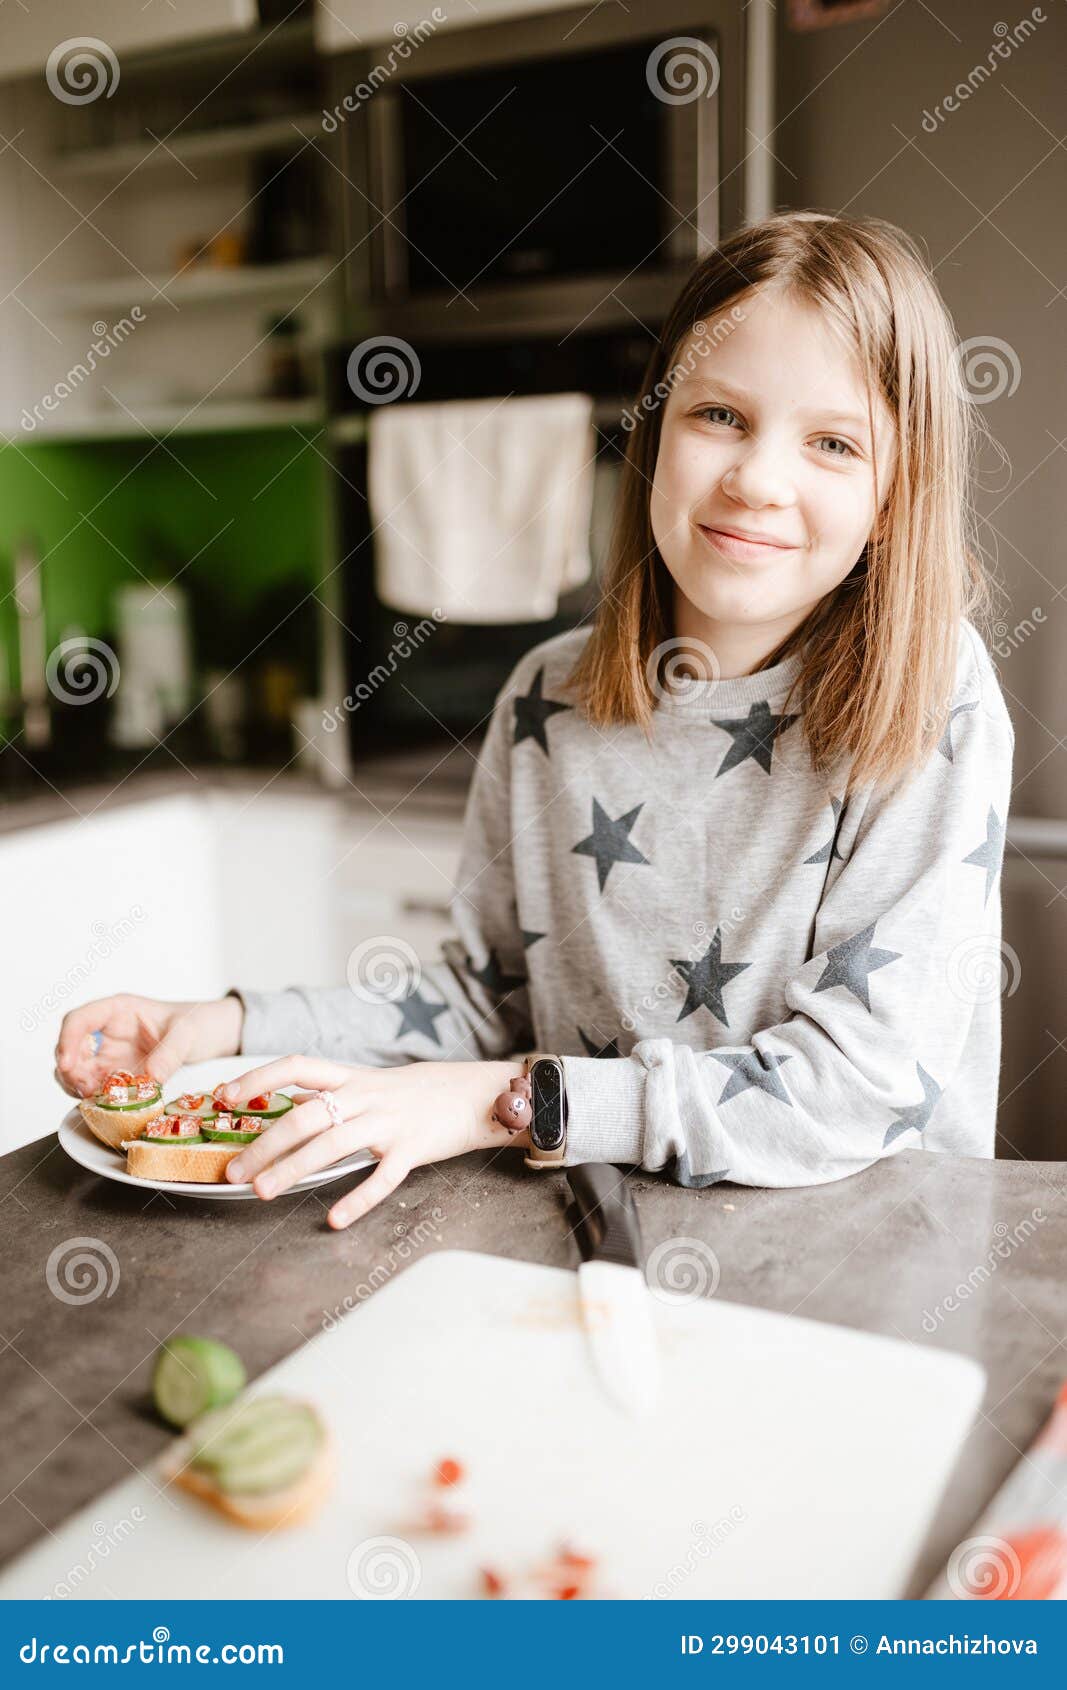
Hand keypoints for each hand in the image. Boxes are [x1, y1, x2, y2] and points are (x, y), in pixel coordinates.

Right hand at [54, 994, 243, 1098]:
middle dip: (69, 1070)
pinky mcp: (118, 1076)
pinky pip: (96, 1087)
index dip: (67, 1040)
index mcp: (118, 1010)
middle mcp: (108, 1032)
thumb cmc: (196, 1022)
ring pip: (78, 1071)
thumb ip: (169, 1053)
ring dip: (78, 1087)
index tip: (66, 1063)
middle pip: (71, 1049)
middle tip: (83, 1089)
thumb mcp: (186, 1033)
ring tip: (92, 1099)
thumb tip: (151, 1079)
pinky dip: (95, 1098)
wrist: (211, 1035)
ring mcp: (111, 1055)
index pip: (79, 1019)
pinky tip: (105, 1105)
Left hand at [217, 1054, 528, 1228]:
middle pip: (305, 1115)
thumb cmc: (418, 1092)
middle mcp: (366, 1095)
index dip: (258, 1078)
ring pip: (333, 1143)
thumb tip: (286, 1105)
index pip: (296, 1066)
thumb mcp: (373, 1084)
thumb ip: (333, 1094)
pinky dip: (357, 1199)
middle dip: (264, 1144)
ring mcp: (389, 1122)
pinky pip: (382, 1177)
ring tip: (262, 1192)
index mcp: (352, 1077)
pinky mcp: (413, 1149)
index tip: (222, 1096)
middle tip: (233, 1171)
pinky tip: (334, 1218)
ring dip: (293, 1169)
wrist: (477, 1092)